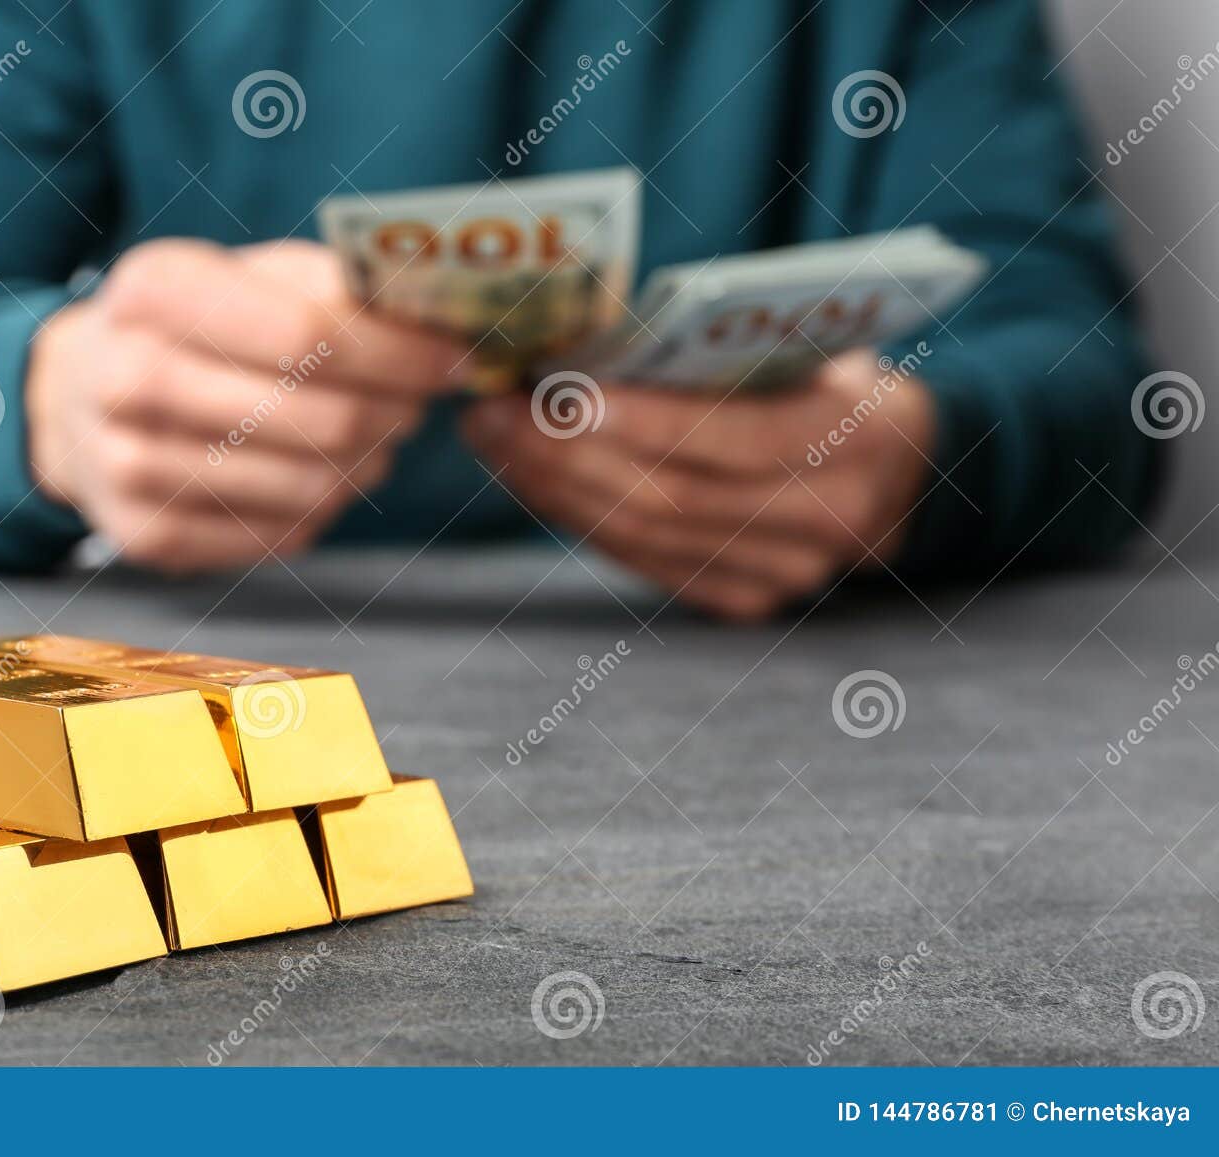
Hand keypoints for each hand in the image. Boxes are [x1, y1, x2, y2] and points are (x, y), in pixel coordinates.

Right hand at [26, 238, 468, 572]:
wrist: (77, 401)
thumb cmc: (190, 328)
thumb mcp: (245, 275)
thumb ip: (336, 287)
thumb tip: (440, 321)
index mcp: (153, 290)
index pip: (307, 333)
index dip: (398, 354)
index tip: (453, 360)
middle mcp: (126, 378)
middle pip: (319, 419)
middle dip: (394, 414)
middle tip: (417, 404)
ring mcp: (129, 467)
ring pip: (311, 487)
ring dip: (367, 464)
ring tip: (370, 437)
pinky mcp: (147, 538)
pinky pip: (284, 535)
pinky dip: (323, 507)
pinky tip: (317, 473)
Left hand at [463, 350, 936, 620]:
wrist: (903, 472)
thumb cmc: (836, 377)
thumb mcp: (813, 339)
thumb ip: (730, 341)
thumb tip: (592, 333)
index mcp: (862, 436)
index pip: (737, 437)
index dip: (643, 419)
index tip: (557, 389)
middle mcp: (827, 520)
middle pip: (672, 497)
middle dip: (568, 453)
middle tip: (493, 410)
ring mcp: (785, 574)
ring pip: (645, 535)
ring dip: (555, 486)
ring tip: (495, 437)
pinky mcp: (744, 600)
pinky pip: (641, 560)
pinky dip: (576, 516)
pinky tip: (530, 476)